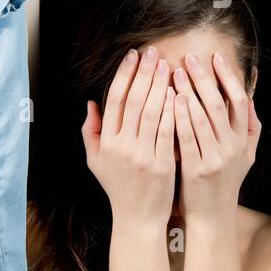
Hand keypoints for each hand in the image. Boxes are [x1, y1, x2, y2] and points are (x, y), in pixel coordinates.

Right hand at [82, 46, 176, 230]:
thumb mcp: (95, 160)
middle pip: (133, 101)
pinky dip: (173, 111)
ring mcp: (142, 156)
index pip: (114, 100)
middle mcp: (122, 146)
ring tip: (167, 66)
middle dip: (144, 74)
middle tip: (153, 53)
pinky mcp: (162, 165)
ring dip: (160, 87)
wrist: (137, 218)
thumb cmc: (118, 187)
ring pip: (151, 113)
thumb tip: (90, 103)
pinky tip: (179, 93)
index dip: (123, 75)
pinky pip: (168, 132)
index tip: (133, 56)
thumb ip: (91, 131)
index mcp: (106, 142)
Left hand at [172, 51, 260, 221]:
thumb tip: (251, 95)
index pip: (239, 101)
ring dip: (189, 92)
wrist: (212, 217)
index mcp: (242, 140)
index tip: (215, 57)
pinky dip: (180, 118)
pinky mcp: (196, 170)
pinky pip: (187, 139)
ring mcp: (215, 159)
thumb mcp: (246, 155)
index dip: (228, 77)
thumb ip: (249, 126)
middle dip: (205, 78)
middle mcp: (232, 147)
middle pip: (219, 105)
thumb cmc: (225, 182)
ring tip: (176, 72)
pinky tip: (171, 101)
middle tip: (190, 57)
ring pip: (202, 119)